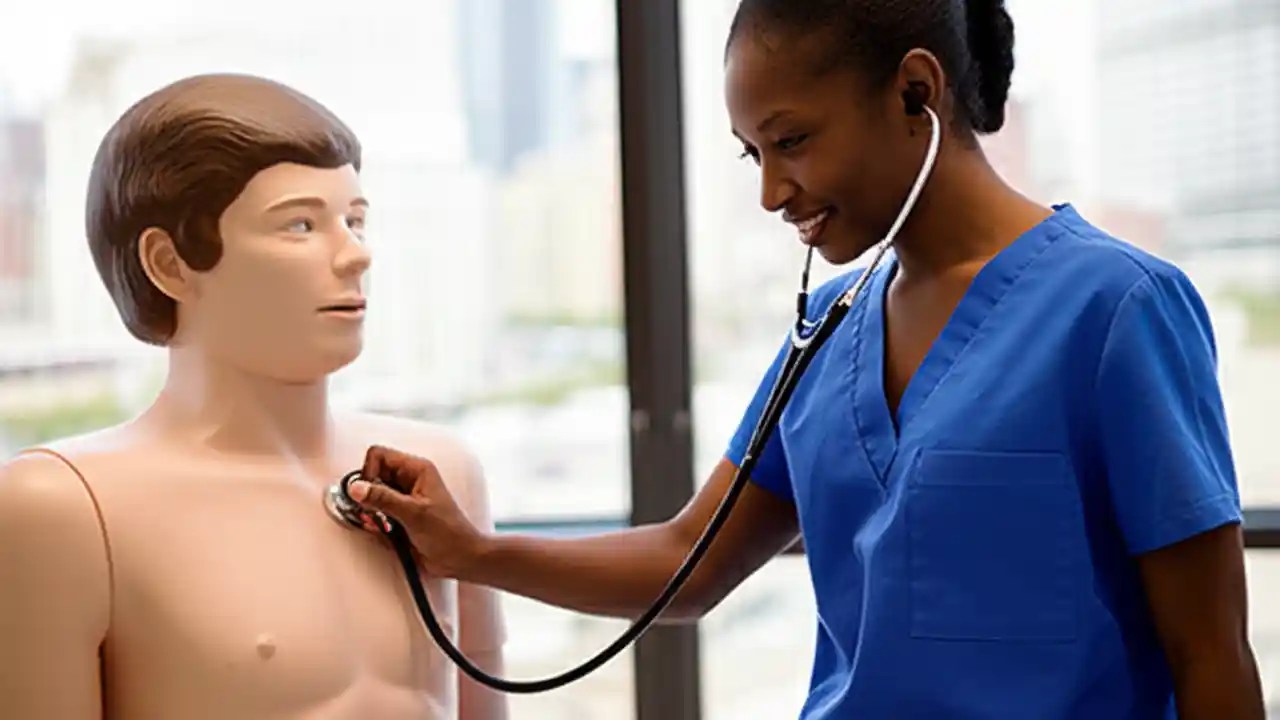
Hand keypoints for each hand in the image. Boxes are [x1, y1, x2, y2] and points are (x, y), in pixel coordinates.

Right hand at [348, 445, 486, 579]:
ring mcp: (403, 498)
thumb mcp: (413, 513)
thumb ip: (383, 499)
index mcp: (417, 470)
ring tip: (382, 524)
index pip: (379, 455)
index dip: (368, 472)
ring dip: (372, 511)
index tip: (367, 493)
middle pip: (372, 475)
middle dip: (367, 495)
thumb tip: (357, 488)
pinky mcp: (399, 515)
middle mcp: (409, 480)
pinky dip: (376, 522)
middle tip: (372, 511)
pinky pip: (377, 513)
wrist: (460, 558)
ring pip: (373, 496)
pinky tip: (386, 532)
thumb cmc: (450, 533)